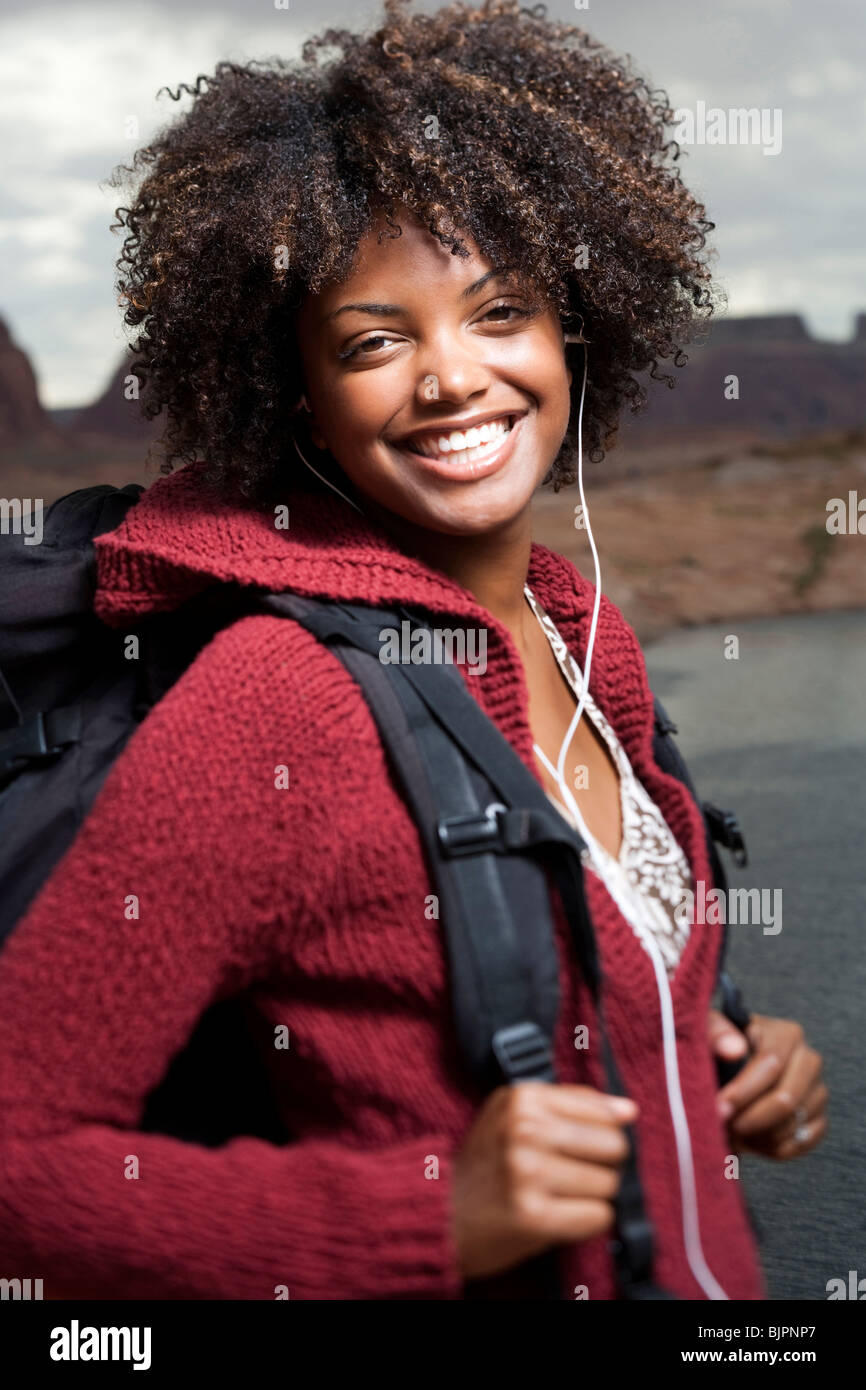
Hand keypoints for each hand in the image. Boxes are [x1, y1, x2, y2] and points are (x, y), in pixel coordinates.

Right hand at [450, 1081, 637, 1279]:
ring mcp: (528, 1172)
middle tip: (570, 1174)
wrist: (442, 1213)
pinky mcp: (533, 1216)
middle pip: (614, 1146)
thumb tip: (630, 1110)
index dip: (602, 1134)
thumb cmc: (486, 1164)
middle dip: (602, 1166)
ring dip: (592, 1196)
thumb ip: (573, 1104)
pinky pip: (599, 1217)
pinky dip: (586, 1222)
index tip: (579, 1147)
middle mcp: (524, 1130)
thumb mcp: (515, 1115)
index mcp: (522, 1097)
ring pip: (609, 1184)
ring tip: (559, 1195)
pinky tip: (559, 1216)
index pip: (604, 1111)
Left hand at [708, 1010, 827, 1159]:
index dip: (743, 1090)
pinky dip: (771, 1148)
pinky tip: (747, 1139)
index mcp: (787, 1034)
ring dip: (756, 1135)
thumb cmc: (718, 1047)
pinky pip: (800, 1144)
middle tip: (722, 1126)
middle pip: (787, 1099)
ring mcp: (818, 1092)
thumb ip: (715, 1034)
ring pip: (792, 1125)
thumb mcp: (709, 1032)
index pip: (771, 1064)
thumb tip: (733, 1050)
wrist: (729, 1068)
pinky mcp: (819, 1120)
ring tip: (729, 1131)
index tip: (719, 1108)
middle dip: (750, 1118)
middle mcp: (809, 1061)